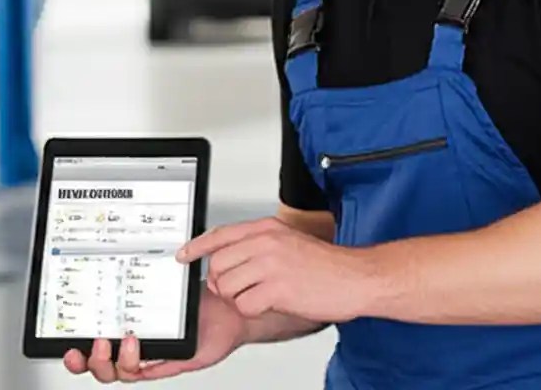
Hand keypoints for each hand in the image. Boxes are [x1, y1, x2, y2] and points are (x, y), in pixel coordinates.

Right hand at [62, 287, 248, 382]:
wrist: (226, 306)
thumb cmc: (193, 298)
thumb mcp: (155, 283)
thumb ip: (134, 281)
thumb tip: (108, 265)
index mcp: (126, 330)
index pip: (92, 347)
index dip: (75, 352)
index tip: (66, 343)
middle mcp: (134, 347)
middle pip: (99, 367)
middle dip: (85, 363)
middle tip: (83, 349)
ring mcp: (151, 357)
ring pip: (119, 374)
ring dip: (109, 363)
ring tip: (112, 343)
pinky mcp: (170, 362)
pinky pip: (148, 372)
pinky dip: (136, 362)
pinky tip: (134, 346)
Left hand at [179, 217, 377, 323]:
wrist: (357, 277)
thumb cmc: (326, 265)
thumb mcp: (287, 242)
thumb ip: (257, 246)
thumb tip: (226, 258)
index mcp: (266, 229)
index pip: (219, 234)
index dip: (196, 246)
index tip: (183, 255)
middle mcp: (266, 242)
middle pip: (218, 264)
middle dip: (222, 282)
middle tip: (239, 289)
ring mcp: (271, 264)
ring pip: (226, 286)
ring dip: (238, 298)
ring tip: (260, 296)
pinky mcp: (278, 289)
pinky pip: (244, 305)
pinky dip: (253, 310)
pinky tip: (271, 304)